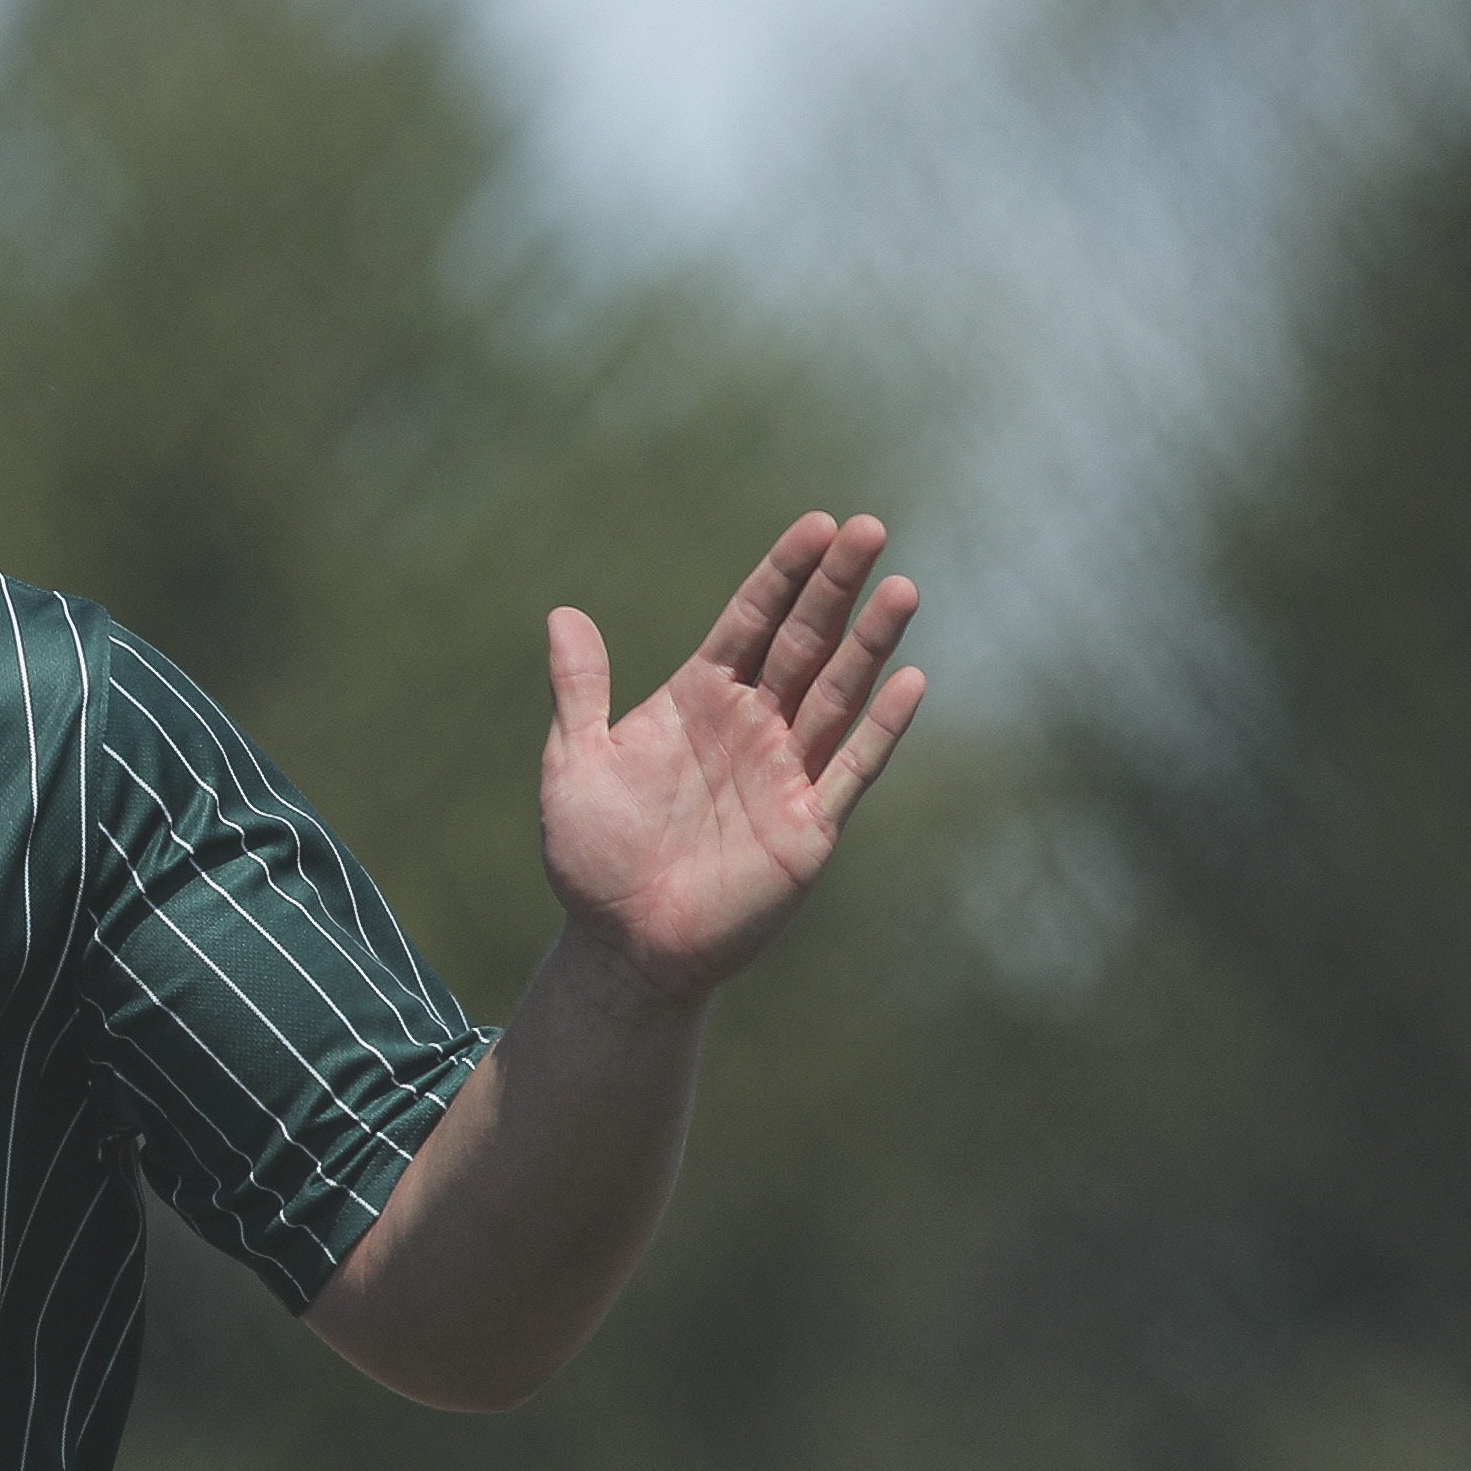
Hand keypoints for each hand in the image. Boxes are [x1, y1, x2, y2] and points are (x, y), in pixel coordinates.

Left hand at [541, 513, 926, 1002]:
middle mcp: (753, 727)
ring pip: (837, 695)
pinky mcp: (808, 827)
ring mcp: (786, 773)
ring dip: (869, 644)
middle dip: (835, 588)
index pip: (751, 623)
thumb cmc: (595, 855)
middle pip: (804, 644)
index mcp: (701, 701)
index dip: (782, 575)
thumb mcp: (574, 762)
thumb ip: (579, 690)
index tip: (816, 524)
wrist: (620, 945)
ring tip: (902, 587)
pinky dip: (879, 727)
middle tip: (870, 528)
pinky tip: (908, 679)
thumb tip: (561, 612)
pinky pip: (850, 769)